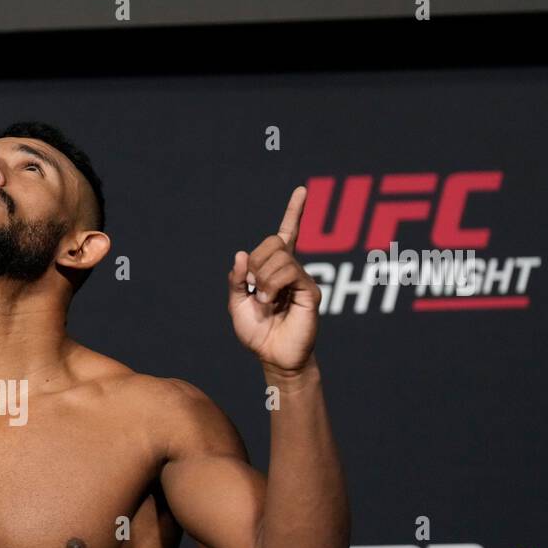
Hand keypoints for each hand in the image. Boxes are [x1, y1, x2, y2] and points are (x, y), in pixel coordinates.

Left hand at [226, 186, 320, 373]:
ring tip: (264, 301)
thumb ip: (237, 279)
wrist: (272, 356)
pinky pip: (289, 272)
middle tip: (253, 288)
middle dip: (256, 263)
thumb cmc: (257, 332)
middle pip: (273, 242)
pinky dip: (272, 286)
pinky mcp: (310, 291)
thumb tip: (242, 253)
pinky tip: (270, 302)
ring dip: (262, 279)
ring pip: (279, 257)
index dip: (294, 213)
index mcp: (275, 270)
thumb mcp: (237, 303)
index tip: (301, 191)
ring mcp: (303, 279)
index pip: (286, 235)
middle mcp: (292, 270)